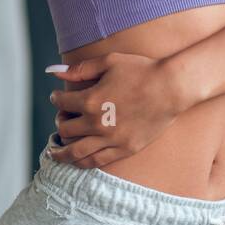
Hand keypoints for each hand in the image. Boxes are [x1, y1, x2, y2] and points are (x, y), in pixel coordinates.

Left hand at [46, 53, 180, 169]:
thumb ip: (80, 69)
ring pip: (76, 152)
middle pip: (65, 129)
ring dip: (61, 153)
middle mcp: (97, 123)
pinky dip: (82, 162)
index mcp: (90, 100)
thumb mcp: (109, 62)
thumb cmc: (141, 70)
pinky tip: (76, 160)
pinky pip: (97, 161)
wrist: (171, 88)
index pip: (61, 103)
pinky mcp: (124, 149)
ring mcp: (111, 139)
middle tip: (62, 118)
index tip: (57, 97)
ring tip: (54, 153)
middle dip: (59, 122)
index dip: (56, 98)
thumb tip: (54, 71)